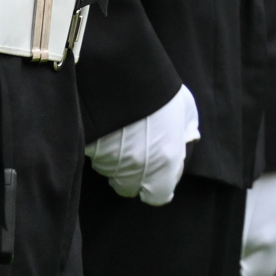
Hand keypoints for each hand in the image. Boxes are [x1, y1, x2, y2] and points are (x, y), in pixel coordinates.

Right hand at [84, 84, 199, 204]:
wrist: (120, 79)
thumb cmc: (159, 94)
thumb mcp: (185, 110)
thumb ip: (186, 131)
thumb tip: (187, 139)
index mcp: (164, 167)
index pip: (159, 196)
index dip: (160, 184)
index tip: (161, 170)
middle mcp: (136, 173)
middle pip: (132, 187)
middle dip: (137, 174)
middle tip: (142, 146)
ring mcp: (109, 165)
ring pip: (113, 174)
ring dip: (119, 161)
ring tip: (125, 132)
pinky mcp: (88, 154)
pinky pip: (97, 160)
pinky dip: (103, 150)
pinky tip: (111, 129)